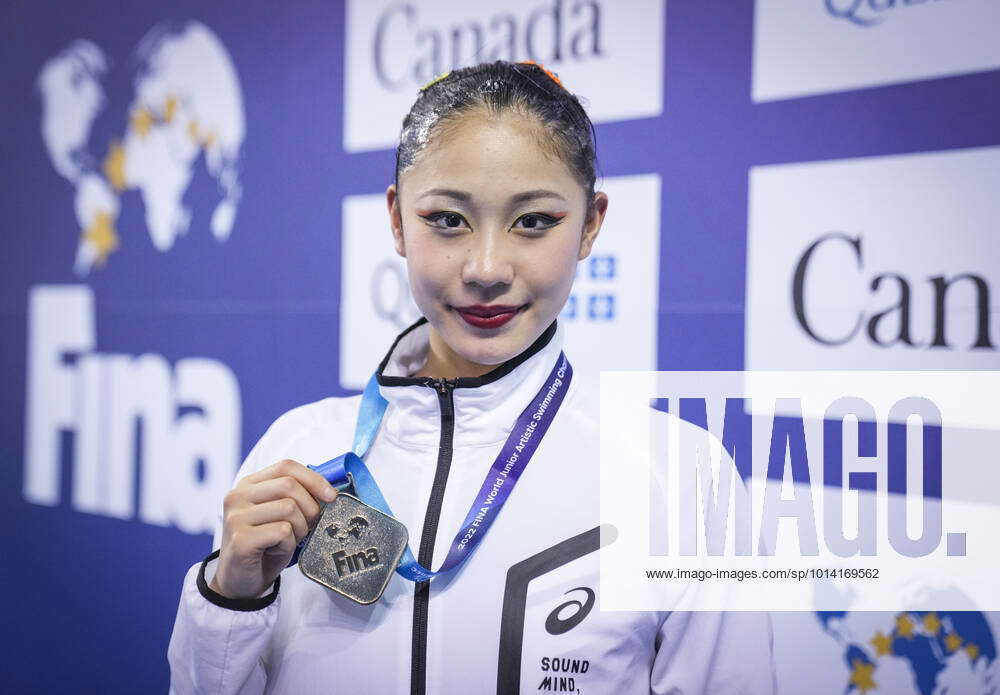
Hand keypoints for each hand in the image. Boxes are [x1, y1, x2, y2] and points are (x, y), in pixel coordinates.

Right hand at [209, 459, 337, 599]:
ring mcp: (236, 517)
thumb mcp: (281, 515)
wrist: (241, 582)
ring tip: (289, 540)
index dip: (313, 478)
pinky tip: (277, 550)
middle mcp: (238, 496)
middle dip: (309, 507)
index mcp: (248, 484)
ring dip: (299, 528)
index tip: (331, 496)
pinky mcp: (240, 539)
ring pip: (289, 508)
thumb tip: (328, 490)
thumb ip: (296, 497)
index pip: (286, 466)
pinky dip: (289, 543)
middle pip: (289, 485)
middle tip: (308, 526)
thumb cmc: (266, 546)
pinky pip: (282, 531)